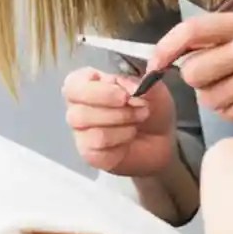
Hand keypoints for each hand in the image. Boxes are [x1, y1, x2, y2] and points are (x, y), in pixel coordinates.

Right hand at [61, 66, 177, 176]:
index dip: (99, 92)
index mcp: (84, 83)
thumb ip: (141, 79)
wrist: (158, 136)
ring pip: (96, 134)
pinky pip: (102, 150)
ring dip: (124, 127)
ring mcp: (81, 134)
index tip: (124, 96)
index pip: (74, 86)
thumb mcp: (150, 86)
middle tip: (142, 109)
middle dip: (118, 113)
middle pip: (81, 113)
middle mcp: (76, 108)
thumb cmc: (146, 105)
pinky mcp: (90, 154)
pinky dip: (123, 142)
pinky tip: (130, 137)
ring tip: (139, 120)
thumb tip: (135, 79)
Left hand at [149, 11, 232, 121]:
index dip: (166, 47)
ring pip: (209, 97)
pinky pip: (228, 113)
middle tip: (215, 76)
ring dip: (215, 98)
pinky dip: (232, 111)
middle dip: (196, 80)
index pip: (192, 30)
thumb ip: (217, 38)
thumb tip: (169, 55)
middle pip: (194, 72)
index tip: (155, 62)